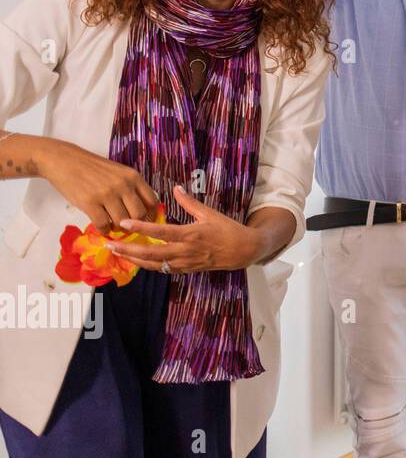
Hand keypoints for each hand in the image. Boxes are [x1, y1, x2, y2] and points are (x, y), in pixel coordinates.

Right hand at [34, 138, 159, 231]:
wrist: (64, 160)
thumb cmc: (92, 168)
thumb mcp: (119, 173)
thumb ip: (131, 188)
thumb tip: (143, 211)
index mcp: (133, 177)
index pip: (152, 201)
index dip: (150, 215)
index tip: (144, 221)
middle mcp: (123, 185)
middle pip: (140, 214)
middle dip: (135, 224)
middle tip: (127, 226)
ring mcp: (106, 194)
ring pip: (122, 222)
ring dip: (118, 228)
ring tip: (112, 226)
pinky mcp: (89, 203)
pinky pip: (103, 225)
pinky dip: (104, 230)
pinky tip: (102, 227)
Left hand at [112, 185, 263, 272]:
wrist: (243, 251)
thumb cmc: (228, 229)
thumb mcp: (210, 213)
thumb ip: (190, 202)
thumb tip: (176, 188)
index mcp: (191, 234)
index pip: (161, 232)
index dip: (141, 227)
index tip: (124, 223)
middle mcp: (185, 251)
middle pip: (151, 253)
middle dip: (128, 249)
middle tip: (110, 244)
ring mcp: (185, 262)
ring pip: (154, 264)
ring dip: (134, 259)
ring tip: (117, 253)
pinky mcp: (186, 269)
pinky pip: (163, 269)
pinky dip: (148, 265)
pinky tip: (137, 259)